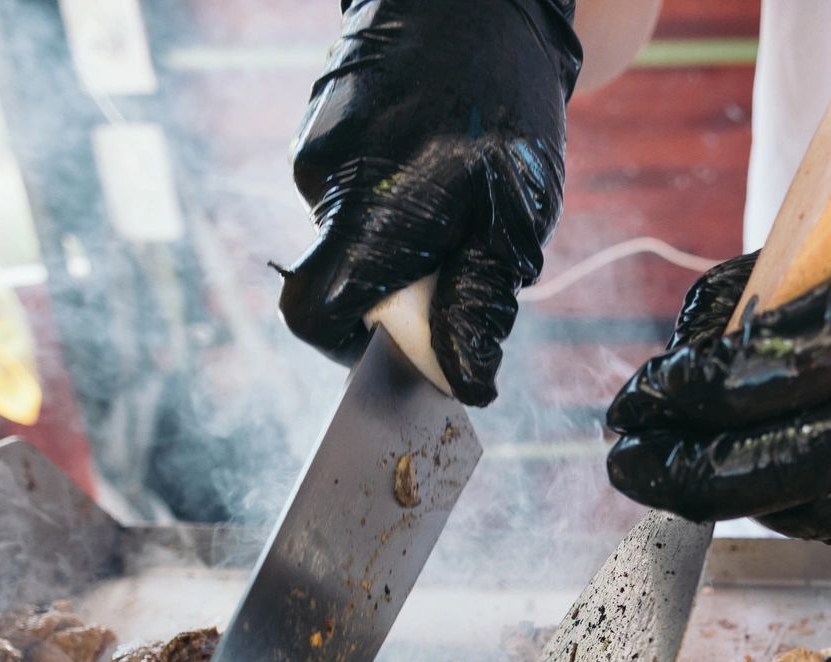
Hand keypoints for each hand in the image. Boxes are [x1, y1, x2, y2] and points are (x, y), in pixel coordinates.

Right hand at [280, 0, 580, 405]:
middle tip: (462, 245)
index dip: (347, 349)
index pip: (313, 313)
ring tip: (454, 185)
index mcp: (368, 210)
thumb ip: (481, 306)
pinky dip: (390, 193)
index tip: (396, 343)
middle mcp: (323, 178)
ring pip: (348, 229)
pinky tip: (432, 154)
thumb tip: (466, 385)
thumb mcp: (516, 218)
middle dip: (398, 281)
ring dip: (399, 231)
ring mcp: (314, 145)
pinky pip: (349, 188)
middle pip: (340, 273)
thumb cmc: (506, 107)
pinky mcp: (319, 124)